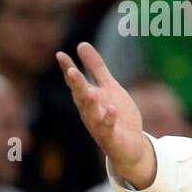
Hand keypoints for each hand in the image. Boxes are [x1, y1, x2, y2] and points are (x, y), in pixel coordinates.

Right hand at [57, 42, 156, 188]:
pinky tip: (112, 109)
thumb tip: (81, 45)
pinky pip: (108, 128)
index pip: (75, 82)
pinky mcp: (110, 137)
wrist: (131, 146)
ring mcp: (98, 125)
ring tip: (90, 91)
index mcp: (87, 98)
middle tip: (71, 71)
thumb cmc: (118, 115)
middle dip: (76, 85)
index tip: (61, 55)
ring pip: (90, 114)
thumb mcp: (109, 87)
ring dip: (90, 103)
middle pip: (80, 96)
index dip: (68, 69)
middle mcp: (89, 112)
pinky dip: (109, 119)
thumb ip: (96, 68)